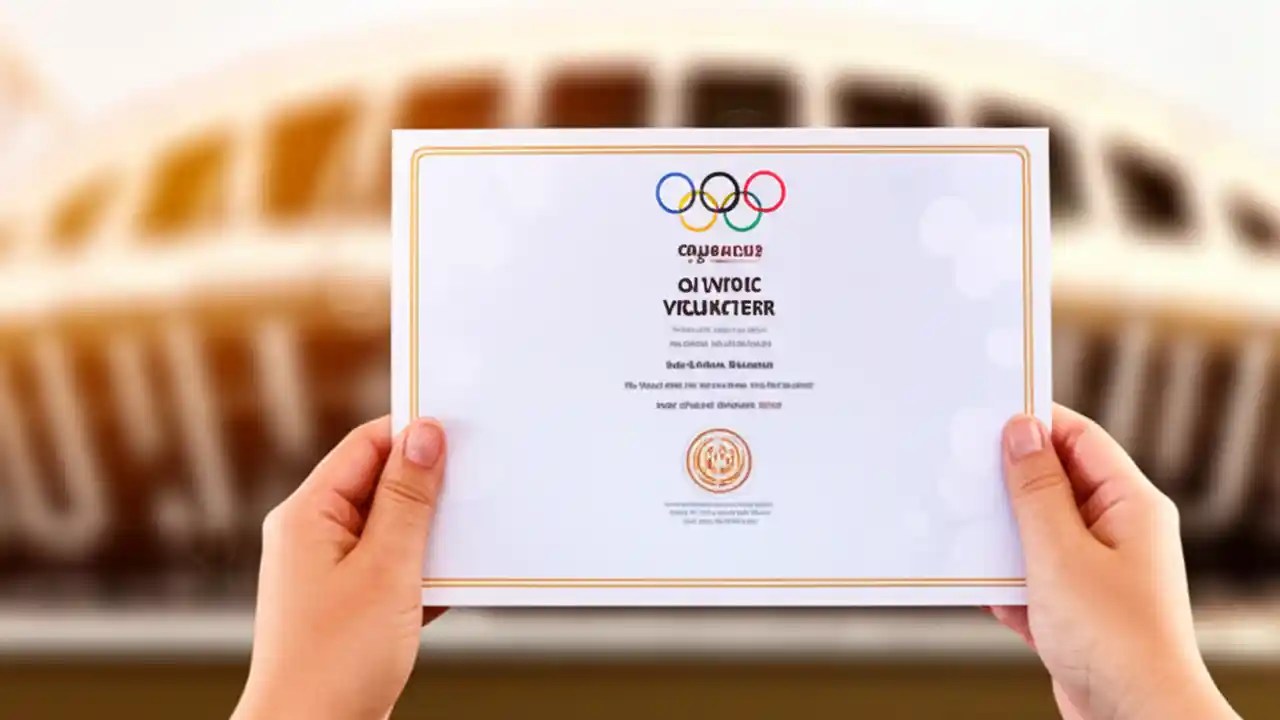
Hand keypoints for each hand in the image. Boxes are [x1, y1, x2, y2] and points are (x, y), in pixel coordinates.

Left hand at [232, 416, 447, 719]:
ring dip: (431, 535)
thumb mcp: (386, 569)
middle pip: (381, 483)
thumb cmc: (334, 662)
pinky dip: (424, 573)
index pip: (366, 445)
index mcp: (308, 514)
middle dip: (430, 487)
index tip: (464, 432)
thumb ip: (408, 499)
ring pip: (392, 528)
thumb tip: (424, 435)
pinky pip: (393, 568)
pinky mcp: (348, 605)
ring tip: (470, 543)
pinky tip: (453, 589)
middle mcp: (312, 535)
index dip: (414, 433)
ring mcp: (329, 571)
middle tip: (478, 487)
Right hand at [991, 405, 1237, 719]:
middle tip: (961, 475)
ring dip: (1003, 539)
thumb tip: (1021, 431)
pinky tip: (991, 594)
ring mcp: (1100, 571)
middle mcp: (1120, 532)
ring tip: (967, 539)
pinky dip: (1010, 583)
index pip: (1079, 438)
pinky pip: (1034, 577)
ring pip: (1039, 533)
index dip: (1034, 423)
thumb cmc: (1113, 639)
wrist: (1135, 718)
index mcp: (1130, 505)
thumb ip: (1036, 489)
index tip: (985, 416)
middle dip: (1008, 484)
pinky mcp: (1080, 608)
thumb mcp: (1059, 552)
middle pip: (1055, 483)